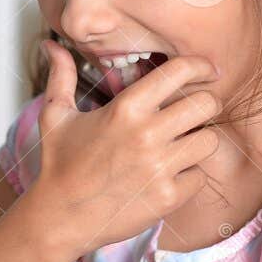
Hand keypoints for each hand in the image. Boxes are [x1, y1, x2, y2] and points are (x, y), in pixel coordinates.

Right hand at [27, 40, 221, 250]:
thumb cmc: (59, 163)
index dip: (200, 66)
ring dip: (200, 140)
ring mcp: (160, 168)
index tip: (206, 70)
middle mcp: (146, 134)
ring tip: (182, 144)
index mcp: (125, 108)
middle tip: (196, 111)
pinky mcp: (168, 197)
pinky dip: (190, 175)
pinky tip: (170, 174)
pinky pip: (200, 176)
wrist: (59, 217)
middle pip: (207, 104)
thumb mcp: (55, 115)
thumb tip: (51, 44)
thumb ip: (61, 75)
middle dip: (206, 104)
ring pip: (210, 141)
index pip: (180, 72)